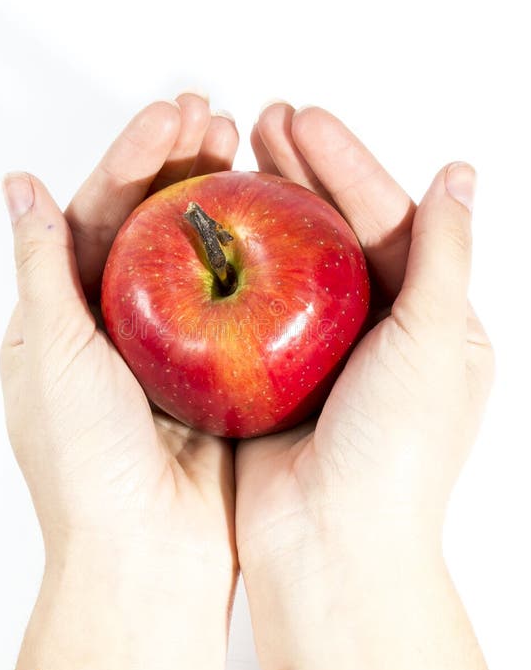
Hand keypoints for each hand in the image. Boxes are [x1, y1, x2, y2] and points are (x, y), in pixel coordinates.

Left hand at [0, 94, 239, 669]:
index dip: (130, 161)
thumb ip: (42, 267)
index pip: (94, 217)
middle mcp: (113, 325)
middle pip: (146, 226)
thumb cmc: (85, 466)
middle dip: (177, 164)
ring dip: (216, 200)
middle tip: (215, 115)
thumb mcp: (52, 355)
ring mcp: (167, 347)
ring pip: (193, 256)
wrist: (148, 556)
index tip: (171, 117)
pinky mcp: (213, 371)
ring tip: (245, 145)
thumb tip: (20, 185)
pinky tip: (272, 220)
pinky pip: (231, 302)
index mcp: (61, 318)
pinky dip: (247, 259)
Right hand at [236, 101, 492, 573]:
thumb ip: (446, 256)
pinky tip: (209, 230)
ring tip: (234, 156)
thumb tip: (460, 175)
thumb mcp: (437, 343)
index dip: (348, 165)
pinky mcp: (274, 376)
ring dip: (265, 209)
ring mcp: (321, 352)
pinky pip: (253, 306)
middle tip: (266, 122)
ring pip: (290, 262)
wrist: (332, 547)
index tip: (306, 122)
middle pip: (336, 231)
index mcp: (430, 319)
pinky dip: (235, 266)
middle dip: (303, 173)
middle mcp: (378, 330)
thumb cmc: (396, 455)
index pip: (388, 220)